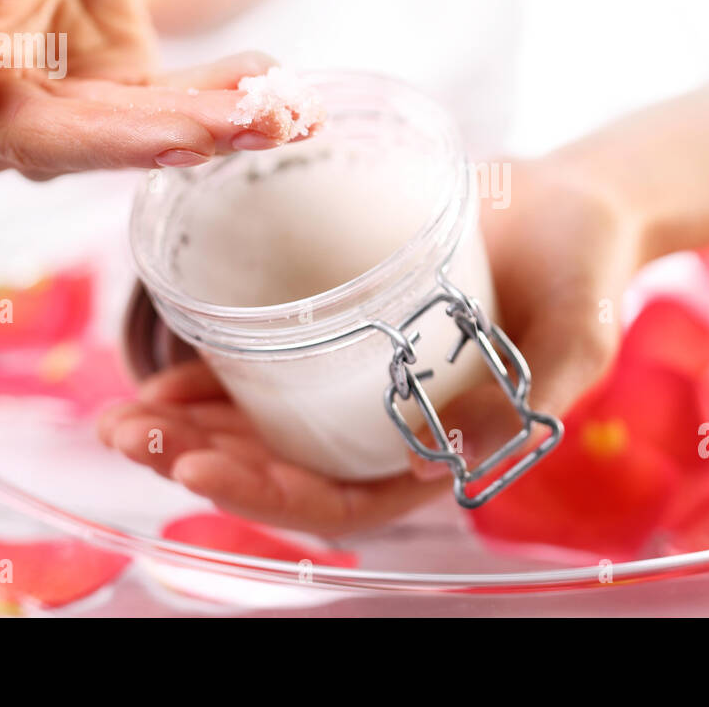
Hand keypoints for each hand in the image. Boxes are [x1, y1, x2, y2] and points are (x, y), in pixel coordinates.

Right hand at [0, 0, 296, 179]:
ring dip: (220, 123)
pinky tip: (286, 99)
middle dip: (182, 132)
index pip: (6, 128)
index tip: (181, 137)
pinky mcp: (116, 132)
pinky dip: (230, 107)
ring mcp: (57, 139)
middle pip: (91, 147)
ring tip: (287, 107)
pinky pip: (174, 124)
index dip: (92, 140)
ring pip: (140, 143)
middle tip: (264, 117)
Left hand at [97, 155, 645, 535]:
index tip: (202, 467)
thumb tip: (448, 463)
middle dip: (200, 462)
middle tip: (128, 433)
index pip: (344, 502)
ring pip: (263, 426)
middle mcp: (390, 425)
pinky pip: (269, 365)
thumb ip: (530, 400)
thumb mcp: (578, 337)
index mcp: (441, 449)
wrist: (570, 206)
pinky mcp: (342, 328)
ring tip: (123, 413)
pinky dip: (213, 373)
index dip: (270, 497)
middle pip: (284, 470)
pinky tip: (165, 361)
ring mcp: (361, 379)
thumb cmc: (585, 272)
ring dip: (188, 427)